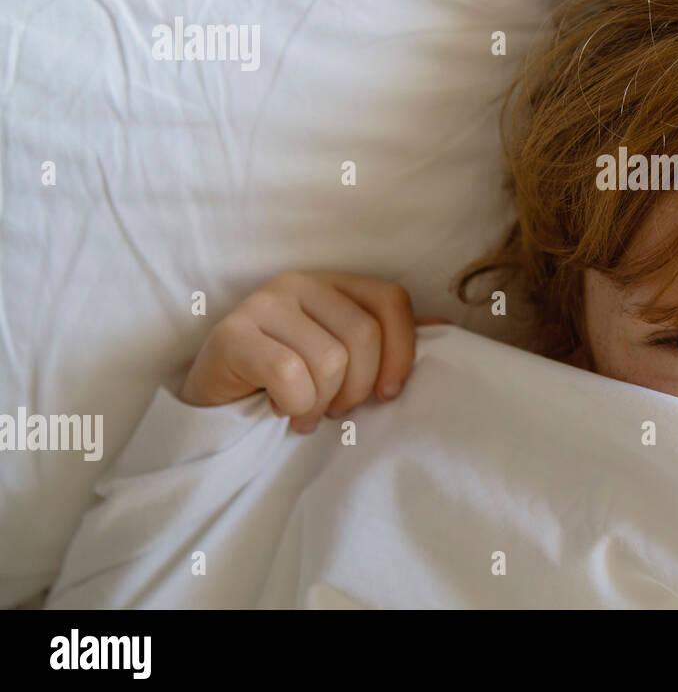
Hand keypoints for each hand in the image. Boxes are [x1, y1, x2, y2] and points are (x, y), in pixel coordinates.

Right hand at [180, 271, 444, 432]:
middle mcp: (298, 282)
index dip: (401, 350)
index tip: (388, 392)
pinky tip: (280, 409)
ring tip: (304, 408)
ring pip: (329, 359)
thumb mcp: (345, 358)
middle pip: (363, 336)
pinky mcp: (231, 333)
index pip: (390, 299)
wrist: (219, 407)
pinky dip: (294, 404)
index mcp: (333, 283)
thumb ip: (387, 339)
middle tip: (335, 408)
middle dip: (357, 387)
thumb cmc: (290, 383)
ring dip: (322, 401)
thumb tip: (444, 327)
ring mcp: (261, 303)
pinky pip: (289, 374)